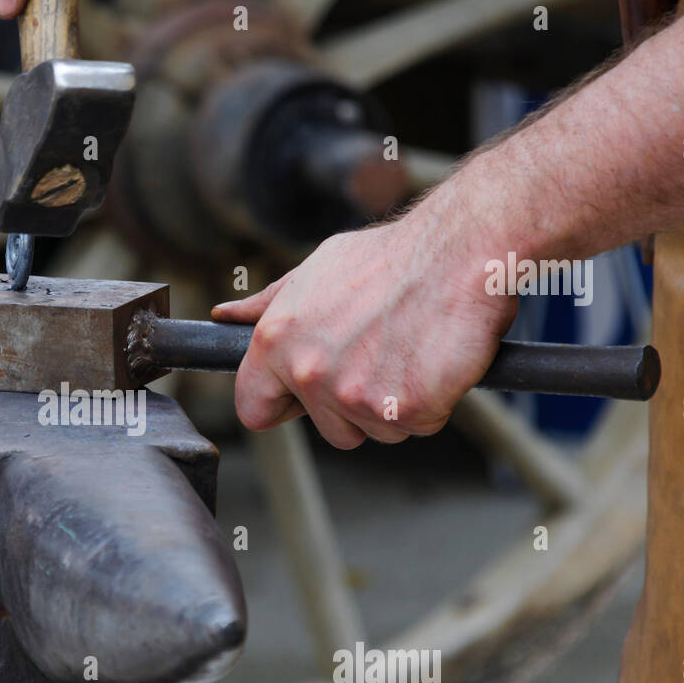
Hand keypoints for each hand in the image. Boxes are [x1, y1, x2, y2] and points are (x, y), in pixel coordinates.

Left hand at [211, 214, 515, 447]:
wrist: (459, 251)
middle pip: (329, 430)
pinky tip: (434, 360)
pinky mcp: (406, 410)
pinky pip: (417, 426)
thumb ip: (268, 305)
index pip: (253, 408)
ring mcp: (356, 396)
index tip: (304, 394)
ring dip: (394, 403)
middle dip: (353, 405)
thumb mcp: (315, 270)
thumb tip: (224, 317)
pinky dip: (432, 402)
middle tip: (380, 356)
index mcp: (277, 342)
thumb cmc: (389, 258)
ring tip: (408, 350)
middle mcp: (309, 373)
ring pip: (374, 431)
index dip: (282, 404)